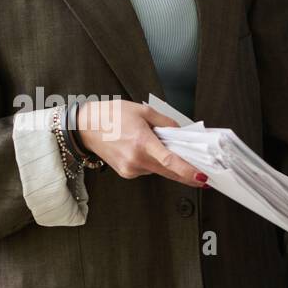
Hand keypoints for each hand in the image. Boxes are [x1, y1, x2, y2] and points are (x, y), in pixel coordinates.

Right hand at [75, 100, 206, 187]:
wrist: (84, 127)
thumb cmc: (110, 116)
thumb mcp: (142, 110)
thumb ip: (166, 123)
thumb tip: (182, 134)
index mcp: (142, 142)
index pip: (170, 162)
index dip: (189, 171)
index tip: (203, 176)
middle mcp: (136, 159)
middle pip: (170, 172)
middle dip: (187, 173)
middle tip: (202, 173)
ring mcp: (131, 169)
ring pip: (160, 170)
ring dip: (168, 164)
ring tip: (162, 147)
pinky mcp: (127, 174)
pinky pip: (149, 170)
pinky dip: (154, 163)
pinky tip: (146, 151)